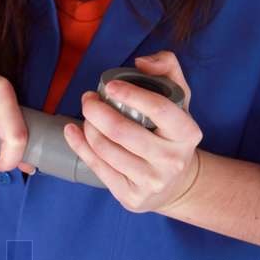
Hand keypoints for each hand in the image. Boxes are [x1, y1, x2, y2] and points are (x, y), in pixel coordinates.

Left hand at [62, 50, 202, 211]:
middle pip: (121, 130)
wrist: (175, 183)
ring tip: (87, 116)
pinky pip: (97, 167)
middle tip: (88, 99)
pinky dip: (79, 145)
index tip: (109, 85)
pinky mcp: (131, 196)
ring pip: (105, 149)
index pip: (158, 109)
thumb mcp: (179, 99)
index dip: (130, 94)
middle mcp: (172, 160)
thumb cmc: (171, 134)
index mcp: (187, 133)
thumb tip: (141, 62)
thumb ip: (167, 68)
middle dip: (96, 110)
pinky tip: (72, 131)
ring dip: (88, 127)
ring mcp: (151, 182)